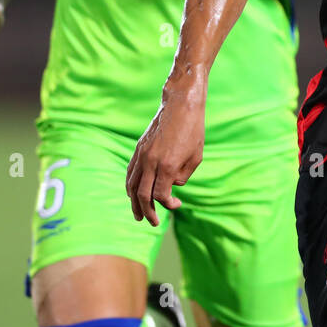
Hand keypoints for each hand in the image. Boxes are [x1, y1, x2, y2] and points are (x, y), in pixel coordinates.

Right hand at [126, 91, 205, 226]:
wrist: (181, 104)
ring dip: (134, 202)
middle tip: (153, 222)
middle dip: (147, 212)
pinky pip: (130, 172)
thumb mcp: (196, 156)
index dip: (168, 204)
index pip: (160, 195)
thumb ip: (183, 175)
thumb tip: (172, 184)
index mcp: (167, 165)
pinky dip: (130, 185)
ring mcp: (142, 154)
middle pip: (143, 195)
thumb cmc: (194, 130)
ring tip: (138, 214)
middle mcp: (151, 161)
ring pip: (132, 185)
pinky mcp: (139, 148)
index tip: (177, 204)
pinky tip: (133, 193)